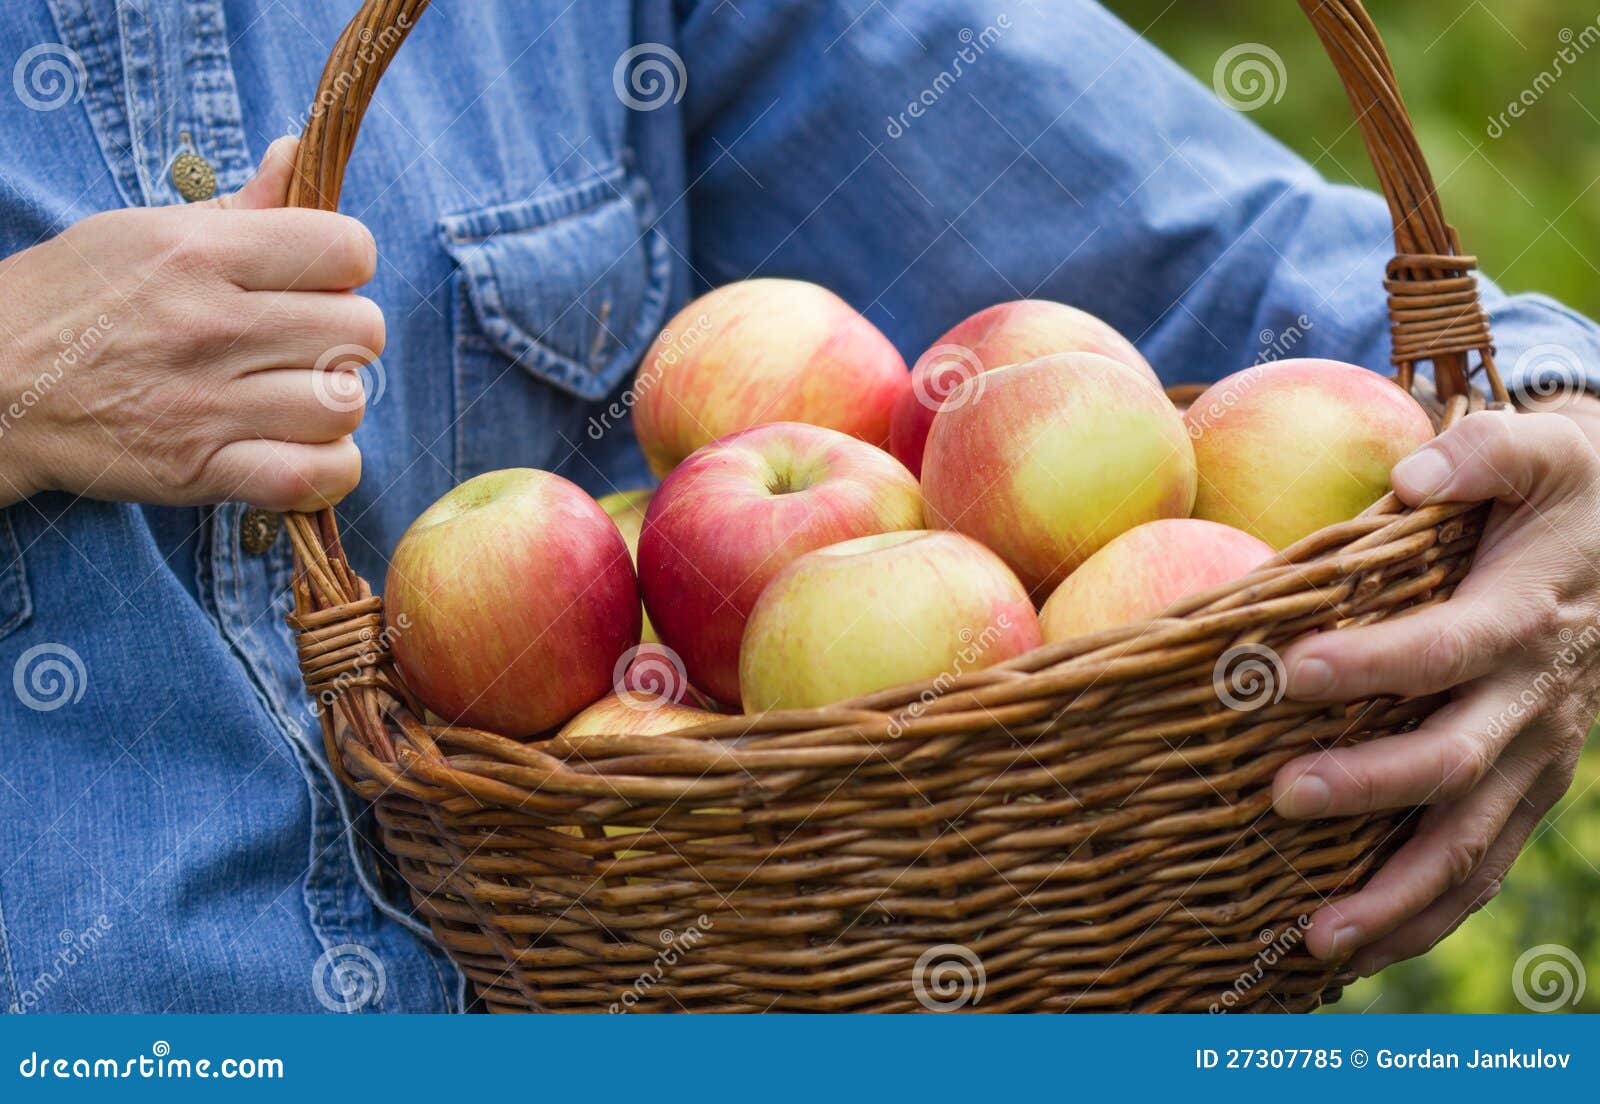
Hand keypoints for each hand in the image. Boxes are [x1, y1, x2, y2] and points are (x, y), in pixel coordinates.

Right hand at [0, 136, 380, 511]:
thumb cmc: (73, 301)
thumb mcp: (143, 231)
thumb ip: (237, 206)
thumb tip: (295, 155)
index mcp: (202, 253)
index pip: (348, 249)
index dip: (344, 265)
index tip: (315, 280)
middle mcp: (213, 326)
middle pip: (361, 330)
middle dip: (343, 337)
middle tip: (301, 345)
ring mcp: (208, 403)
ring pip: (346, 404)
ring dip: (330, 405)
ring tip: (290, 398)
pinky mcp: (200, 470)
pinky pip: (315, 476)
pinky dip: (325, 470)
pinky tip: (299, 450)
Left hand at [1270, 405, 1599, 973]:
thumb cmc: (1562, 491)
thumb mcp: (1534, 450)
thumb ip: (1478, 454)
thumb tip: (1413, 473)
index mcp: (1523, 618)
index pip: (1446, 650)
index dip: (1375, 665)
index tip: (1294, 670)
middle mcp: (1531, 701)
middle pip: (1453, 762)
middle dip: (1370, 788)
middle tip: (1282, 798)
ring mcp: (1535, 758)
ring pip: (1471, 844)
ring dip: (1396, 897)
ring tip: (1316, 937)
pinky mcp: (1526, 789)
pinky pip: (1478, 866)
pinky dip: (1422, 916)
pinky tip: (1355, 951)